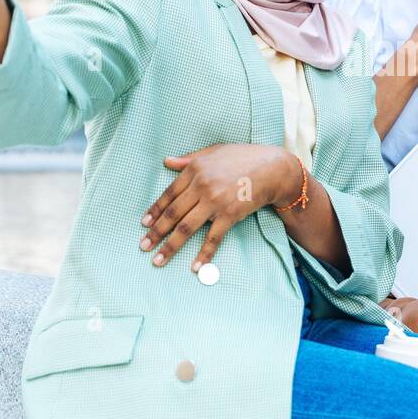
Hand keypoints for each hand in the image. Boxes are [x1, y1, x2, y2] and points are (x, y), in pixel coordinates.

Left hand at [138, 144, 297, 269]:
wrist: (273, 169)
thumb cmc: (244, 157)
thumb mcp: (214, 151)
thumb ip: (189, 159)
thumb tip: (167, 161)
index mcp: (195, 170)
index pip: (169, 194)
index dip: (155, 210)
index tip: (144, 224)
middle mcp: (201, 186)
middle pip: (173, 214)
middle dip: (156, 232)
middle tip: (143, 246)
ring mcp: (214, 202)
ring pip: (186, 228)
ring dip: (170, 246)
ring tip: (158, 260)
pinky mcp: (229, 215)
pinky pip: (213, 238)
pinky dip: (203, 254)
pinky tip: (194, 267)